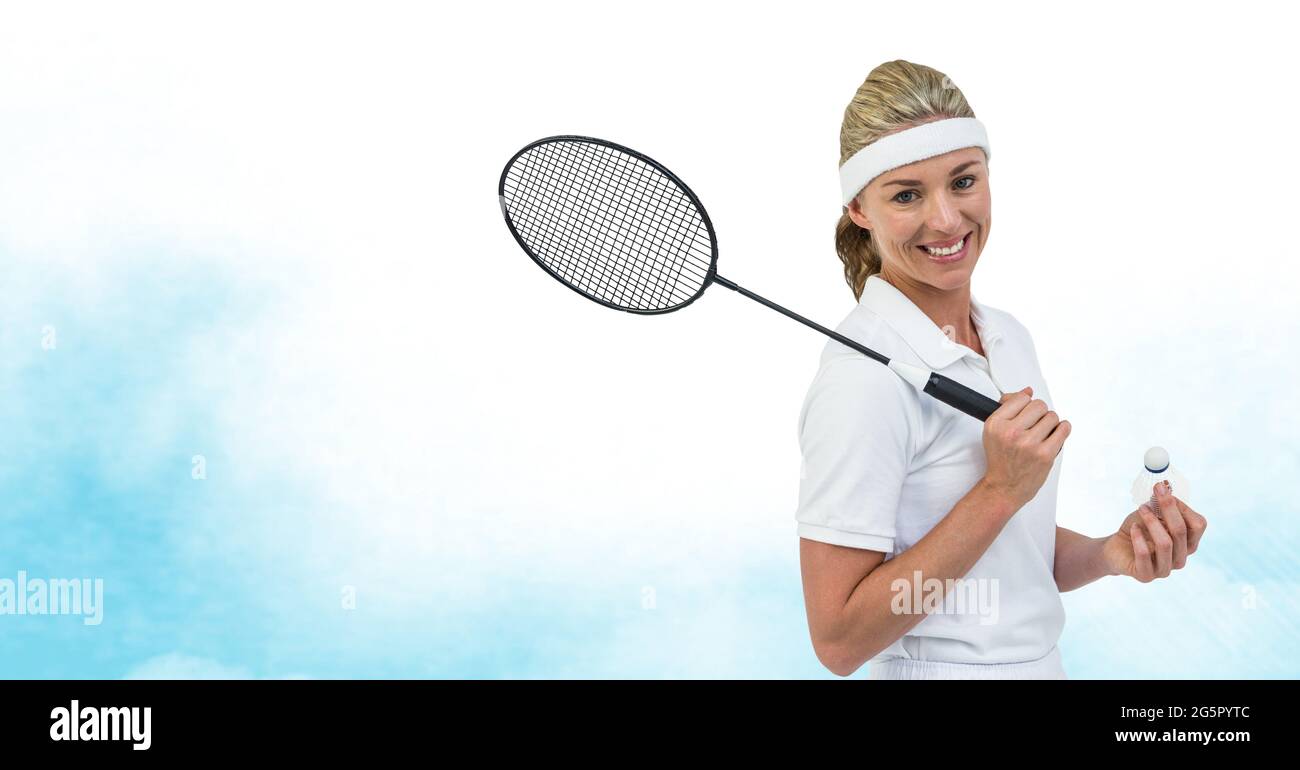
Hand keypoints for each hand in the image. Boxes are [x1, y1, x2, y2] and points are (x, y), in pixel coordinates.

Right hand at [979, 386, 1070, 511]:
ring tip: (1042, 432)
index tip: (1025, 411)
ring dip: (1050, 422)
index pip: (1020, 398)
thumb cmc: (1001, 458)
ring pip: (1052, 416)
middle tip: (1034, 424)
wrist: (1005, 487)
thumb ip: (1008, 408)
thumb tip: (1027, 391)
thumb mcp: (994, 431)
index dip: (1025, 402)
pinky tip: (1055, 434)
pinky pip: (1063, 429)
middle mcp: (1011, 432)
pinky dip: (1062, 429)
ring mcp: (1029, 444)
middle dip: (1039, 412)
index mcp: (995, 424)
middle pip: (1038, 405)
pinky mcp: (1045, 455)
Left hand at [1102, 481, 1207, 581]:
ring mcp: (1165, 569)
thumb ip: (1161, 504)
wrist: (1115, 548)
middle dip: (1168, 508)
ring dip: (1152, 522)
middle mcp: (1181, 558)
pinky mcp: (1146, 575)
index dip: (1181, 506)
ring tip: (1141, 509)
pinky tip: (1133, 528)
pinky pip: (1145, 554)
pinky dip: (1138, 538)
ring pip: (1166, 543)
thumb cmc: (1139, 529)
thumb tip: (1165, 487)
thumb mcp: (1151, 513)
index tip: (1162, 490)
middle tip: (1155, 493)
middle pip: (1182, 531)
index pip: (1198, 525)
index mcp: (1188, 543)